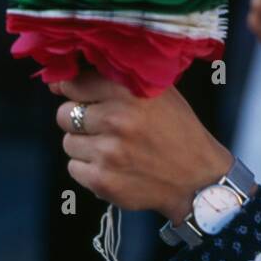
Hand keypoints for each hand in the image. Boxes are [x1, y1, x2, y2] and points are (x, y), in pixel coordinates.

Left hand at [51, 72, 232, 225]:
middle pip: (64, 114)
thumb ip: (118, 80)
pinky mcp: (101, 181)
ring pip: (68, 142)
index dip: (72, 88)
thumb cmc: (177, 128)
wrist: (196, 178)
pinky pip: (74, 168)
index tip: (76, 94)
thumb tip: (64, 79)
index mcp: (129, 92)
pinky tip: (111, 165)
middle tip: (99, 123)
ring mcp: (107, 153)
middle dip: (78, 117)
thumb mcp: (158, 92)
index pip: (75, 83)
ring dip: (84, 144)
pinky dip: (88, 167)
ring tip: (109, 146)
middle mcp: (116, 119)